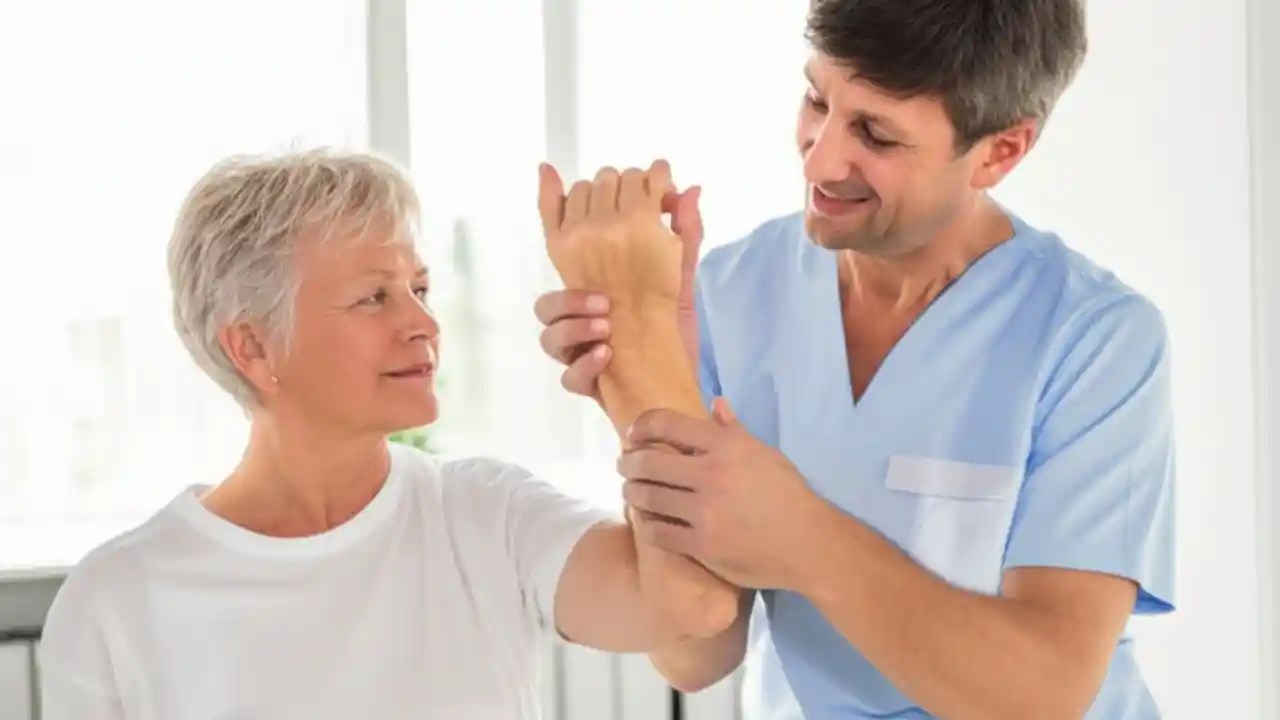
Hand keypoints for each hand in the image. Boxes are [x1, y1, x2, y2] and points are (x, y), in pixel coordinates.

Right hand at [534, 164, 703, 400]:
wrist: (681, 388)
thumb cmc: (675, 333)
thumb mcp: (681, 280)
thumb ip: (684, 235)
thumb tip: (691, 189)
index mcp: (594, 288)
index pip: (563, 264)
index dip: (564, 247)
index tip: (586, 238)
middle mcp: (578, 318)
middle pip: (545, 299)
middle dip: (568, 295)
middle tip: (602, 299)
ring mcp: (578, 350)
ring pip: (547, 333)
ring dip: (571, 326)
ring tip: (604, 328)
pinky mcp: (586, 382)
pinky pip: (568, 373)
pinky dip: (584, 364)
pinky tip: (607, 354)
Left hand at [538, 159, 682, 306]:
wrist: (629, 332)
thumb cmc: (660, 299)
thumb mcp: (682, 260)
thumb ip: (690, 223)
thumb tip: (691, 188)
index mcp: (641, 222)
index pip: (648, 177)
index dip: (659, 180)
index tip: (661, 191)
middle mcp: (606, 223)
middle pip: (616, 178)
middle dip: (632, 187)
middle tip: (639, 205)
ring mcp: (579, 232)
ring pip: (586, 186)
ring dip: (601, 192)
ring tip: (610, 210)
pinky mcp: (558, 244)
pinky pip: (550, 204)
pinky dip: (551, 185)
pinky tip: (550, 172)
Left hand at [619, 399, 836, 590]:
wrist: (807, 542)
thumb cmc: (787, 493)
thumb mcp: (764, 453)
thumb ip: (734, 429)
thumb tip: (716, 403)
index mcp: (726, 446)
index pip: (668, 424)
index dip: (642, 425)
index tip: (633, 434)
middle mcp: (711, 474)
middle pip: (649, 462)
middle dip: (629, 462)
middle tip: (623, 465)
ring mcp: (704, 512)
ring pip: (648, 498)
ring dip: (632, 493)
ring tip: (629, 492)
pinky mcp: (702, 545)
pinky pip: (659, 533)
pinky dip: (647, 525)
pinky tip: (646, 522)